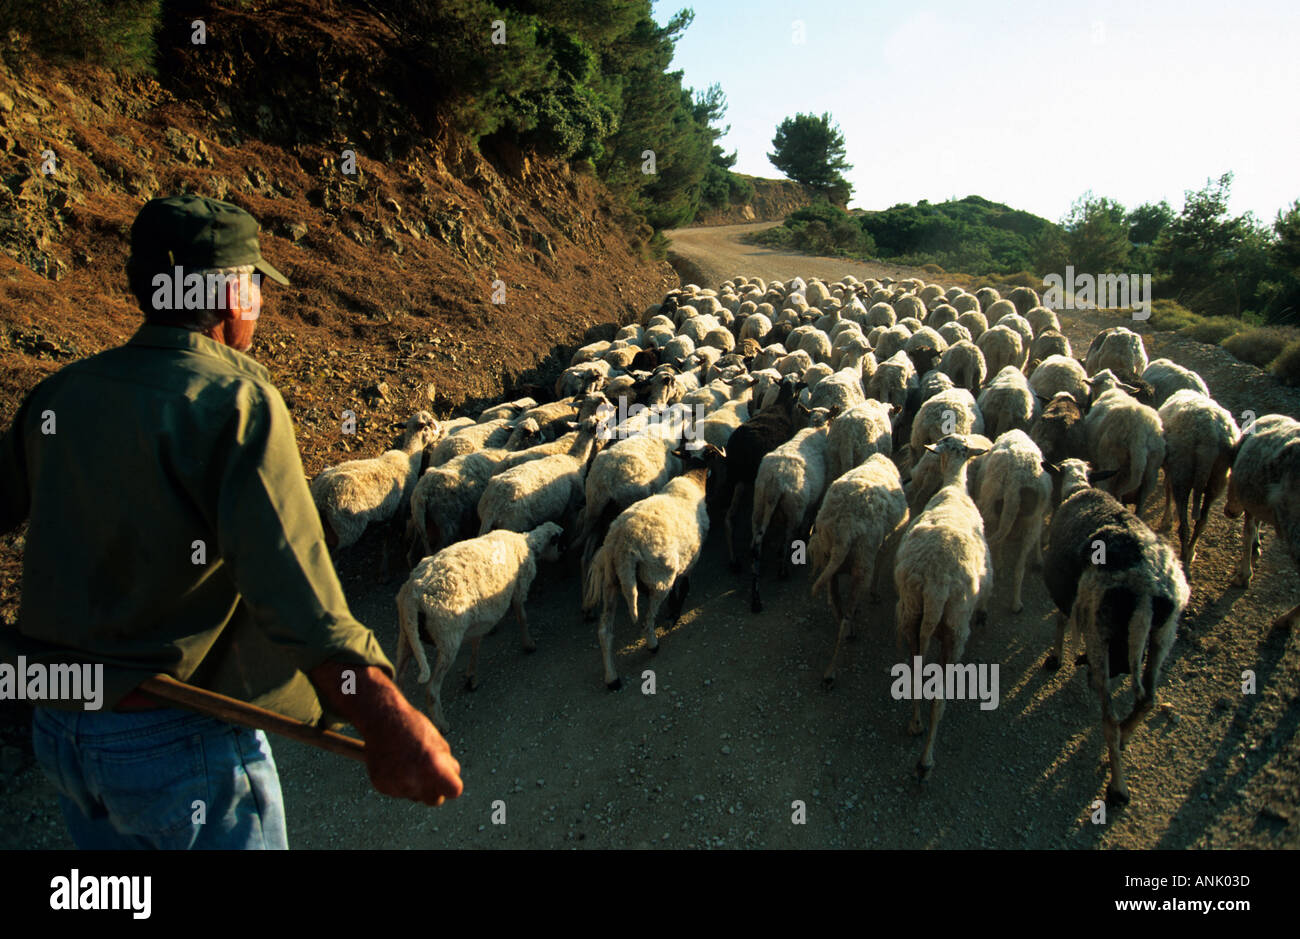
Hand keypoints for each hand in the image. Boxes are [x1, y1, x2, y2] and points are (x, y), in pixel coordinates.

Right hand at [309, 662, 462, 804]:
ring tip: (407, 760)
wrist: (382, 719)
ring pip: (415, 795)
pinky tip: (395, 762)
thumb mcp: (438, 742)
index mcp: (433, 766)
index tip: (448, 778)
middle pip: (434, 800)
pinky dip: (398, 781)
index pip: (454, 791)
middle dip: (435, 790)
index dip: (452, 785)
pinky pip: (397, 791)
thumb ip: (447, 763)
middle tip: (428, 772)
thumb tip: (452, 779)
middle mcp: (414, 779)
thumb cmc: (413, 728)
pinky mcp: (381, 786)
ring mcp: (396, 784)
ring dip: (415, 784)